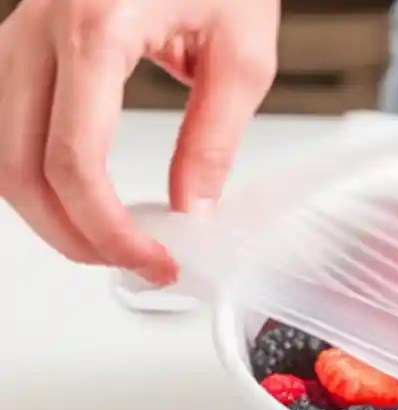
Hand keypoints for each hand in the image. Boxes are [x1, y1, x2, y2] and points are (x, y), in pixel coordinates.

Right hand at [0, 0, 277, 284]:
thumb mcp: (243, 52)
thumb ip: (214, 137)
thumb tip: (192, 209)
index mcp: (95, 28)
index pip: (75, 162)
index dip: (110, 231)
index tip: (154, 261)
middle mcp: (39, 27)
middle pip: (18, 166)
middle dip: (72, 236)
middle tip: (133, 264)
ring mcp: (20, 29)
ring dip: (46, 210)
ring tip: (110, 241)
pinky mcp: (24, 35)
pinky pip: (6, 119)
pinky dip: (34, 169)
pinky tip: (80, 196)